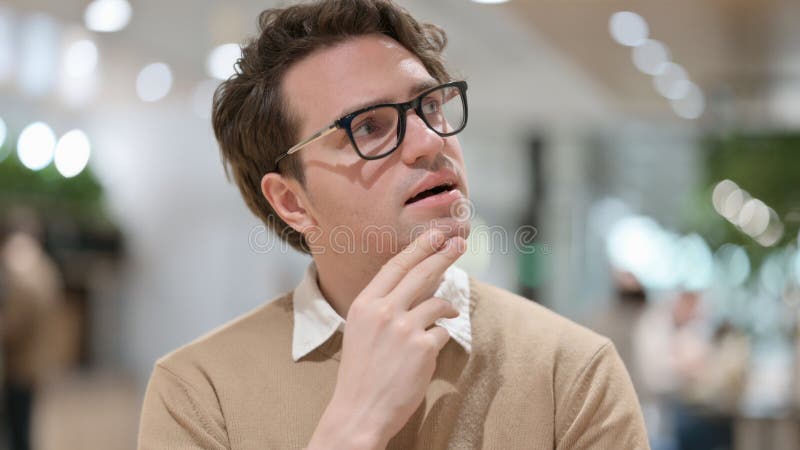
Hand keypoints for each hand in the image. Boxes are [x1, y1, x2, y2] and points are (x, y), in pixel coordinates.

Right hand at [307, 228, 466, 449]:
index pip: (395, 266)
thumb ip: (384, 307)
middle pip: (421, 273)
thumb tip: (419, 286)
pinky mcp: (423, 348)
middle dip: (443, 254)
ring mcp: (405, 329)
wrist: (359, 411)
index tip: (435, 234)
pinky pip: (443, 332)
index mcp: (364, 304)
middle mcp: (383, 311)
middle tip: (460, 243)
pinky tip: (429, 351)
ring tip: (447, 313)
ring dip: (446, 307)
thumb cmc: (361, 373)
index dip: (418, 248)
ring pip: (437, 303)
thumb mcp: (362, 330)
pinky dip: (440, 338)